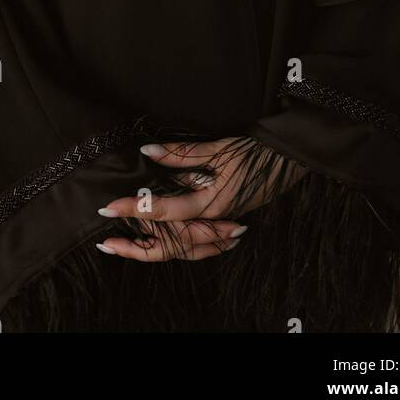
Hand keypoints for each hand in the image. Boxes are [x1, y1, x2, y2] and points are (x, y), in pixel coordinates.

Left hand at [95, 134, 281, 262]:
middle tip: (107, 242)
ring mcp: (222, 225)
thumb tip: (148, 152)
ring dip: (152, 249)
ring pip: (183, 250)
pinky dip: (177, 246)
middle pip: (170, 246)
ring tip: (126, 245)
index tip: (109, 206)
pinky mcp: (226, 222)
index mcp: (211, 205)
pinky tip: (162, 240)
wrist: (293, 158)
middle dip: (135, 247)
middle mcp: (215, 222)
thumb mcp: (219, 148)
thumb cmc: (258, 152)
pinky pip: (198, 245)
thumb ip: (182, 154)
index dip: (134, 208)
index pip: (163, 212)